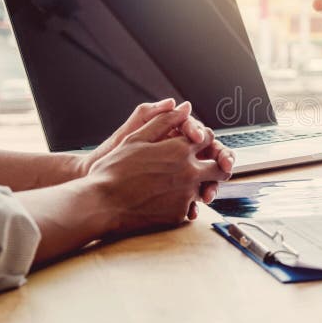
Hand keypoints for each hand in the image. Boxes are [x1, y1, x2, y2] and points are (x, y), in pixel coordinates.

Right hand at [87, 104, 234, 234]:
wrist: (100, 205)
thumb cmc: (113, 170)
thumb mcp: (136, 138)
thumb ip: (164, 121)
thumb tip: (184, 107)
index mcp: (179, 150)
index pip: (208, 138)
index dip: (203, 137)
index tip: (196, 140)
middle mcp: (189, 172)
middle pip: (220, 166)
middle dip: (219, 163)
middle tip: (210, 163)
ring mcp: (186, 195)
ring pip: (207, 187)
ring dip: (201, 183)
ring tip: (184, 183)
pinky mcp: (179, 214)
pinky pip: (191, 206)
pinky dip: (184, 201)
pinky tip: (169, 199)